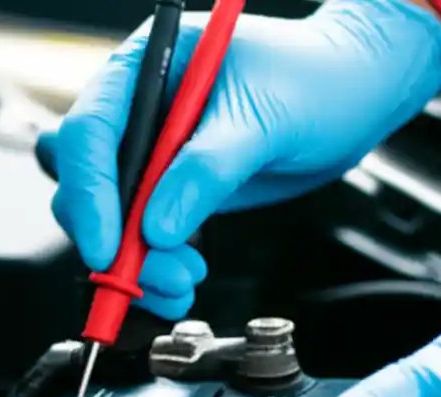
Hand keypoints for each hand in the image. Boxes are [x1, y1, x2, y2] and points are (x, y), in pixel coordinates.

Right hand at [41, 0, 440, 318]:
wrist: (354, 96)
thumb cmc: (314, 79)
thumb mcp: (262, 120)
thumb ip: (206, 170)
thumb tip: (158, 226)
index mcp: (142, 70)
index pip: (89, 133)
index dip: (90, 193)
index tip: (107, 246)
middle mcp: (136, 112)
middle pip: (86, 183)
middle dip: (112, 237)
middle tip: (144, 277)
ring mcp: (152, 155)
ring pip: (111, 220)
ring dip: (136, 263)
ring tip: (179, 283)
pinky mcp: (172, 192)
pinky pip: (144, 238)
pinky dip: (155, 269)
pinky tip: (182, 281)